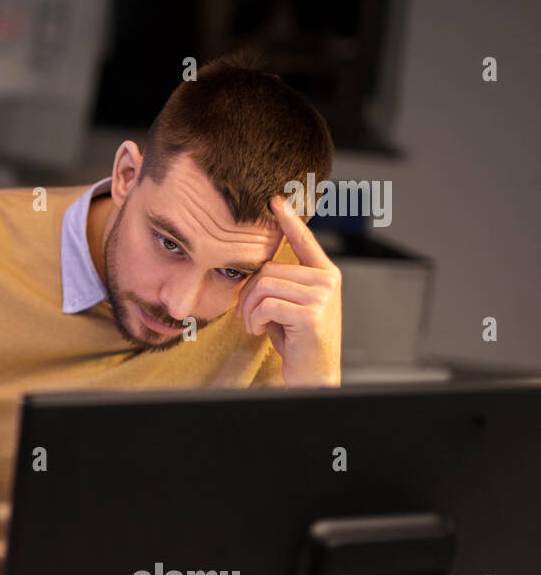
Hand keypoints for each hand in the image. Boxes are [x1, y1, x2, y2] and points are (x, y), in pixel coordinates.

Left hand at [235, 195, 341, 385]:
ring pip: (264, 286)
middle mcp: (327, 280)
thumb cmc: (297, 341)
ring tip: (254, 325)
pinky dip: (255, 320)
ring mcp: (322, 296)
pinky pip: (266, 305)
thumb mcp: (288, 305)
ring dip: (249, 309)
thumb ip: (280, 283)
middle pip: (268, 269)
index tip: (274, 200)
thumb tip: (253, 268)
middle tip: (247, 317)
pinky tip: (261, 331)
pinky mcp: (311, 313)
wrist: (313, 374)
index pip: (303, 241)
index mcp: (324, 274)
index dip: (288, 220)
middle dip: (248, 294)